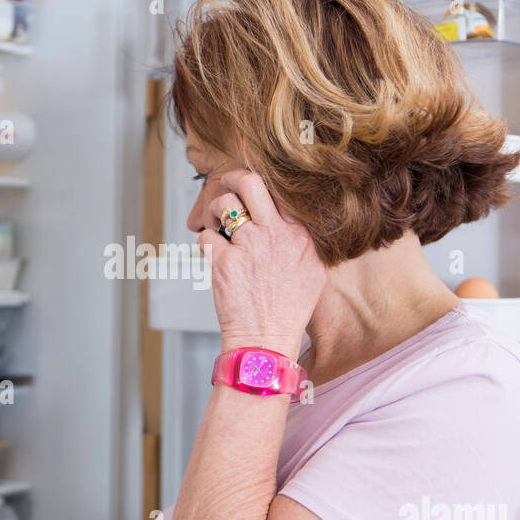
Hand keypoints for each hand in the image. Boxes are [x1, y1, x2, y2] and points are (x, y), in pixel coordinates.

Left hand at [199, 168, 326, 360]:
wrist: (267, 340)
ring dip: (214, 210)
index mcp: (301, 235)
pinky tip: (214, 253)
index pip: (281, 190)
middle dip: (232, 178)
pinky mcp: (224, 262)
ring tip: (216, 223)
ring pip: (224, 204)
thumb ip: (304, 240)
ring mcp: (249, 247)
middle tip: (226, 186)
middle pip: (251, 182)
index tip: (252, 191)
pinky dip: (206, 242)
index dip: (261, 186)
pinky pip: (206, 235)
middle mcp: (276, 235)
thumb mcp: (313, 271)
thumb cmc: (288, 310)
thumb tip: (290, 218)